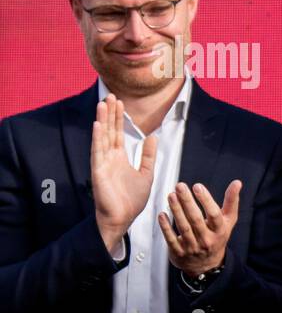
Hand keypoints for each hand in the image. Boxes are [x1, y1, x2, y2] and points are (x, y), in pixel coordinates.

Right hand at [91, 94, 156, 251]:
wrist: (123, 218)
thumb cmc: (131, 200)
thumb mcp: (146, 174)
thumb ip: (148, 156)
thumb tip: (152, 137)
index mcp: (119, 158)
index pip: (118, 133)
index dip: (119, 118)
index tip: (119, 102)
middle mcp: (109, 158)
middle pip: (109, 130)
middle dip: (109, 113)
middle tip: (110, 95)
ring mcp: (102, 163)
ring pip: (102, 137)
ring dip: (102, 120)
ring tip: (102, 104)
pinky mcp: (98, 171)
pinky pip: (97, 152)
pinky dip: (97, 138)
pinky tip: (97, 125)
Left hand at [159, 181, 240, 277]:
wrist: (206, 265)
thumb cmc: (216, 237)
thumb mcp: (228, 221)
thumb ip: (231, 201)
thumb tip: (237, 183)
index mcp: (219, 231)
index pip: (214, 214)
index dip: (206, 200)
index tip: (198, 187)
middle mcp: (207, 239)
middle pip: (196, 219)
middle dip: (187, 201)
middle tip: (180, 186)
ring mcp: (192, 247)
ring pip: (183, 227)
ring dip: (176, 210)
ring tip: (171, 195)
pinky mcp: (179, 252)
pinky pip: (171, 238)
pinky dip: (166, 226)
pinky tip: (162, 214)